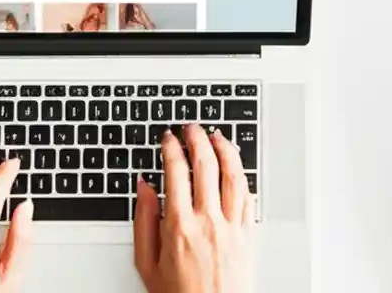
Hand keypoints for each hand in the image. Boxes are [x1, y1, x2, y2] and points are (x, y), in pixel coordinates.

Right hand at [133, 125, 254, 292]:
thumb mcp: (146, 263)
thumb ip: (143, 220)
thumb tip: (143, 187)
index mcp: (179, 227)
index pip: (176, 173)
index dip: (171, 149)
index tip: (168, 138)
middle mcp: (208, 222)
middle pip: (206, 165)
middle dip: (197, 138)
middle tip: (191, 127)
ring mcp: (232, 226)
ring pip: (233, 174)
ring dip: (225, 148)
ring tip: (216, 136)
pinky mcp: (249, 233)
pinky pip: (247, 195)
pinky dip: (241, 174)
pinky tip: (235, 166)